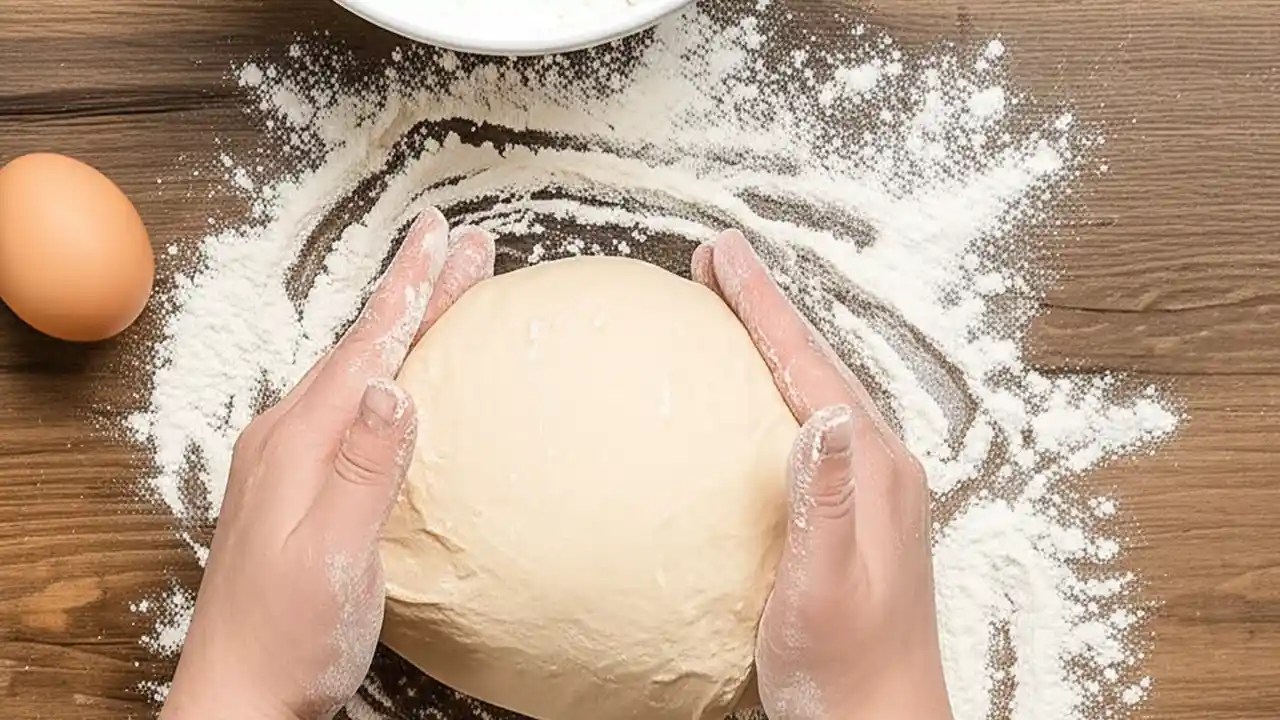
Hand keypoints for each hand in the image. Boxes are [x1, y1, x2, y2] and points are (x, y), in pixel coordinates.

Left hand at [160, 208, 495, 719]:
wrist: (237, 698)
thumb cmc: (288, 638)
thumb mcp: (333, 557)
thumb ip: (363, 471)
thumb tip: (391, 387)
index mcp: (298, 444)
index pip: (367, 349)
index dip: (410, 289)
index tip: (443, 236)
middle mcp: (287, 439)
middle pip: (362, 347)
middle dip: (413, 291)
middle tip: (459, 243)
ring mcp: (286, 462)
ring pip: (353, 372)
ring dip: (398, 325)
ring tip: (436, 291)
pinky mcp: (294, 485)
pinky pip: (344, 406)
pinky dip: (380, 370)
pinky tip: (394, 377)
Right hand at [692, 232, 952, 719]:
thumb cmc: (847, 669)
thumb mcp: (824, 587)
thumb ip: (826, 501)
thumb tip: (821, 409)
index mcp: (872, 471)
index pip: (809, 367)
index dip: (764, 306)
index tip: (725, 255)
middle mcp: (881, 467)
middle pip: (817, 363)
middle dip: (768, 307)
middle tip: (720, 261)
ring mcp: (874, 488)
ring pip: (819, 387)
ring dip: (778, 341)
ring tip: (736, 308)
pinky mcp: (859, 512)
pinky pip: (818, 425)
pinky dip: (785, 387)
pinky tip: (759, 397)